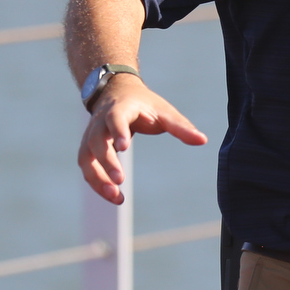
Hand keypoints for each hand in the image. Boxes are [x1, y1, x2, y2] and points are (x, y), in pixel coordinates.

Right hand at [76, 75, 208, 203]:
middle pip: (96, 142)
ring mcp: (90, 135)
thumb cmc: (144, 104)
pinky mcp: (88, 148)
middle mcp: (100, 122)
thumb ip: (181, 127)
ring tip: (115, 197)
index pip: (115, 119)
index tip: (124, 147)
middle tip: (120, 181)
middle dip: (106, 163)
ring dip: (97, 179)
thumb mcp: (165, 111)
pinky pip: (88, 168)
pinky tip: (113, 196)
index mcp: (119, 108)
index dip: (118, 132)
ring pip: (86, 158)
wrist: (116, 93)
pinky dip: (96, 183)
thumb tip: (203, 141)